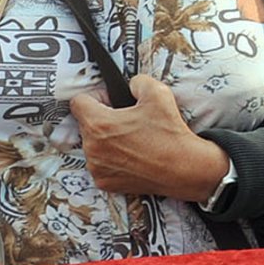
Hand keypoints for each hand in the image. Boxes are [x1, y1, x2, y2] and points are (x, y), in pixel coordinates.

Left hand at [70, 74, 223, 200]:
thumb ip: (137, 81)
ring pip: (93, 145)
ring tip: (133, 141)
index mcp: (98, 124)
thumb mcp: (158, 93)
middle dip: (103, 120)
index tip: (111, 101)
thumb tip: (130, 85)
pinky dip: (113, 160)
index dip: (97, 97)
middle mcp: (91, 148)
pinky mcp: (105, 183)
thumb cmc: (170, 134)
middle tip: (128, 122)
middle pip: (86, 124)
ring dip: (107, 141)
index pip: (78, 101)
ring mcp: (97, 168)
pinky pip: (101, 165)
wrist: (185, 169)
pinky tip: (133, 157)